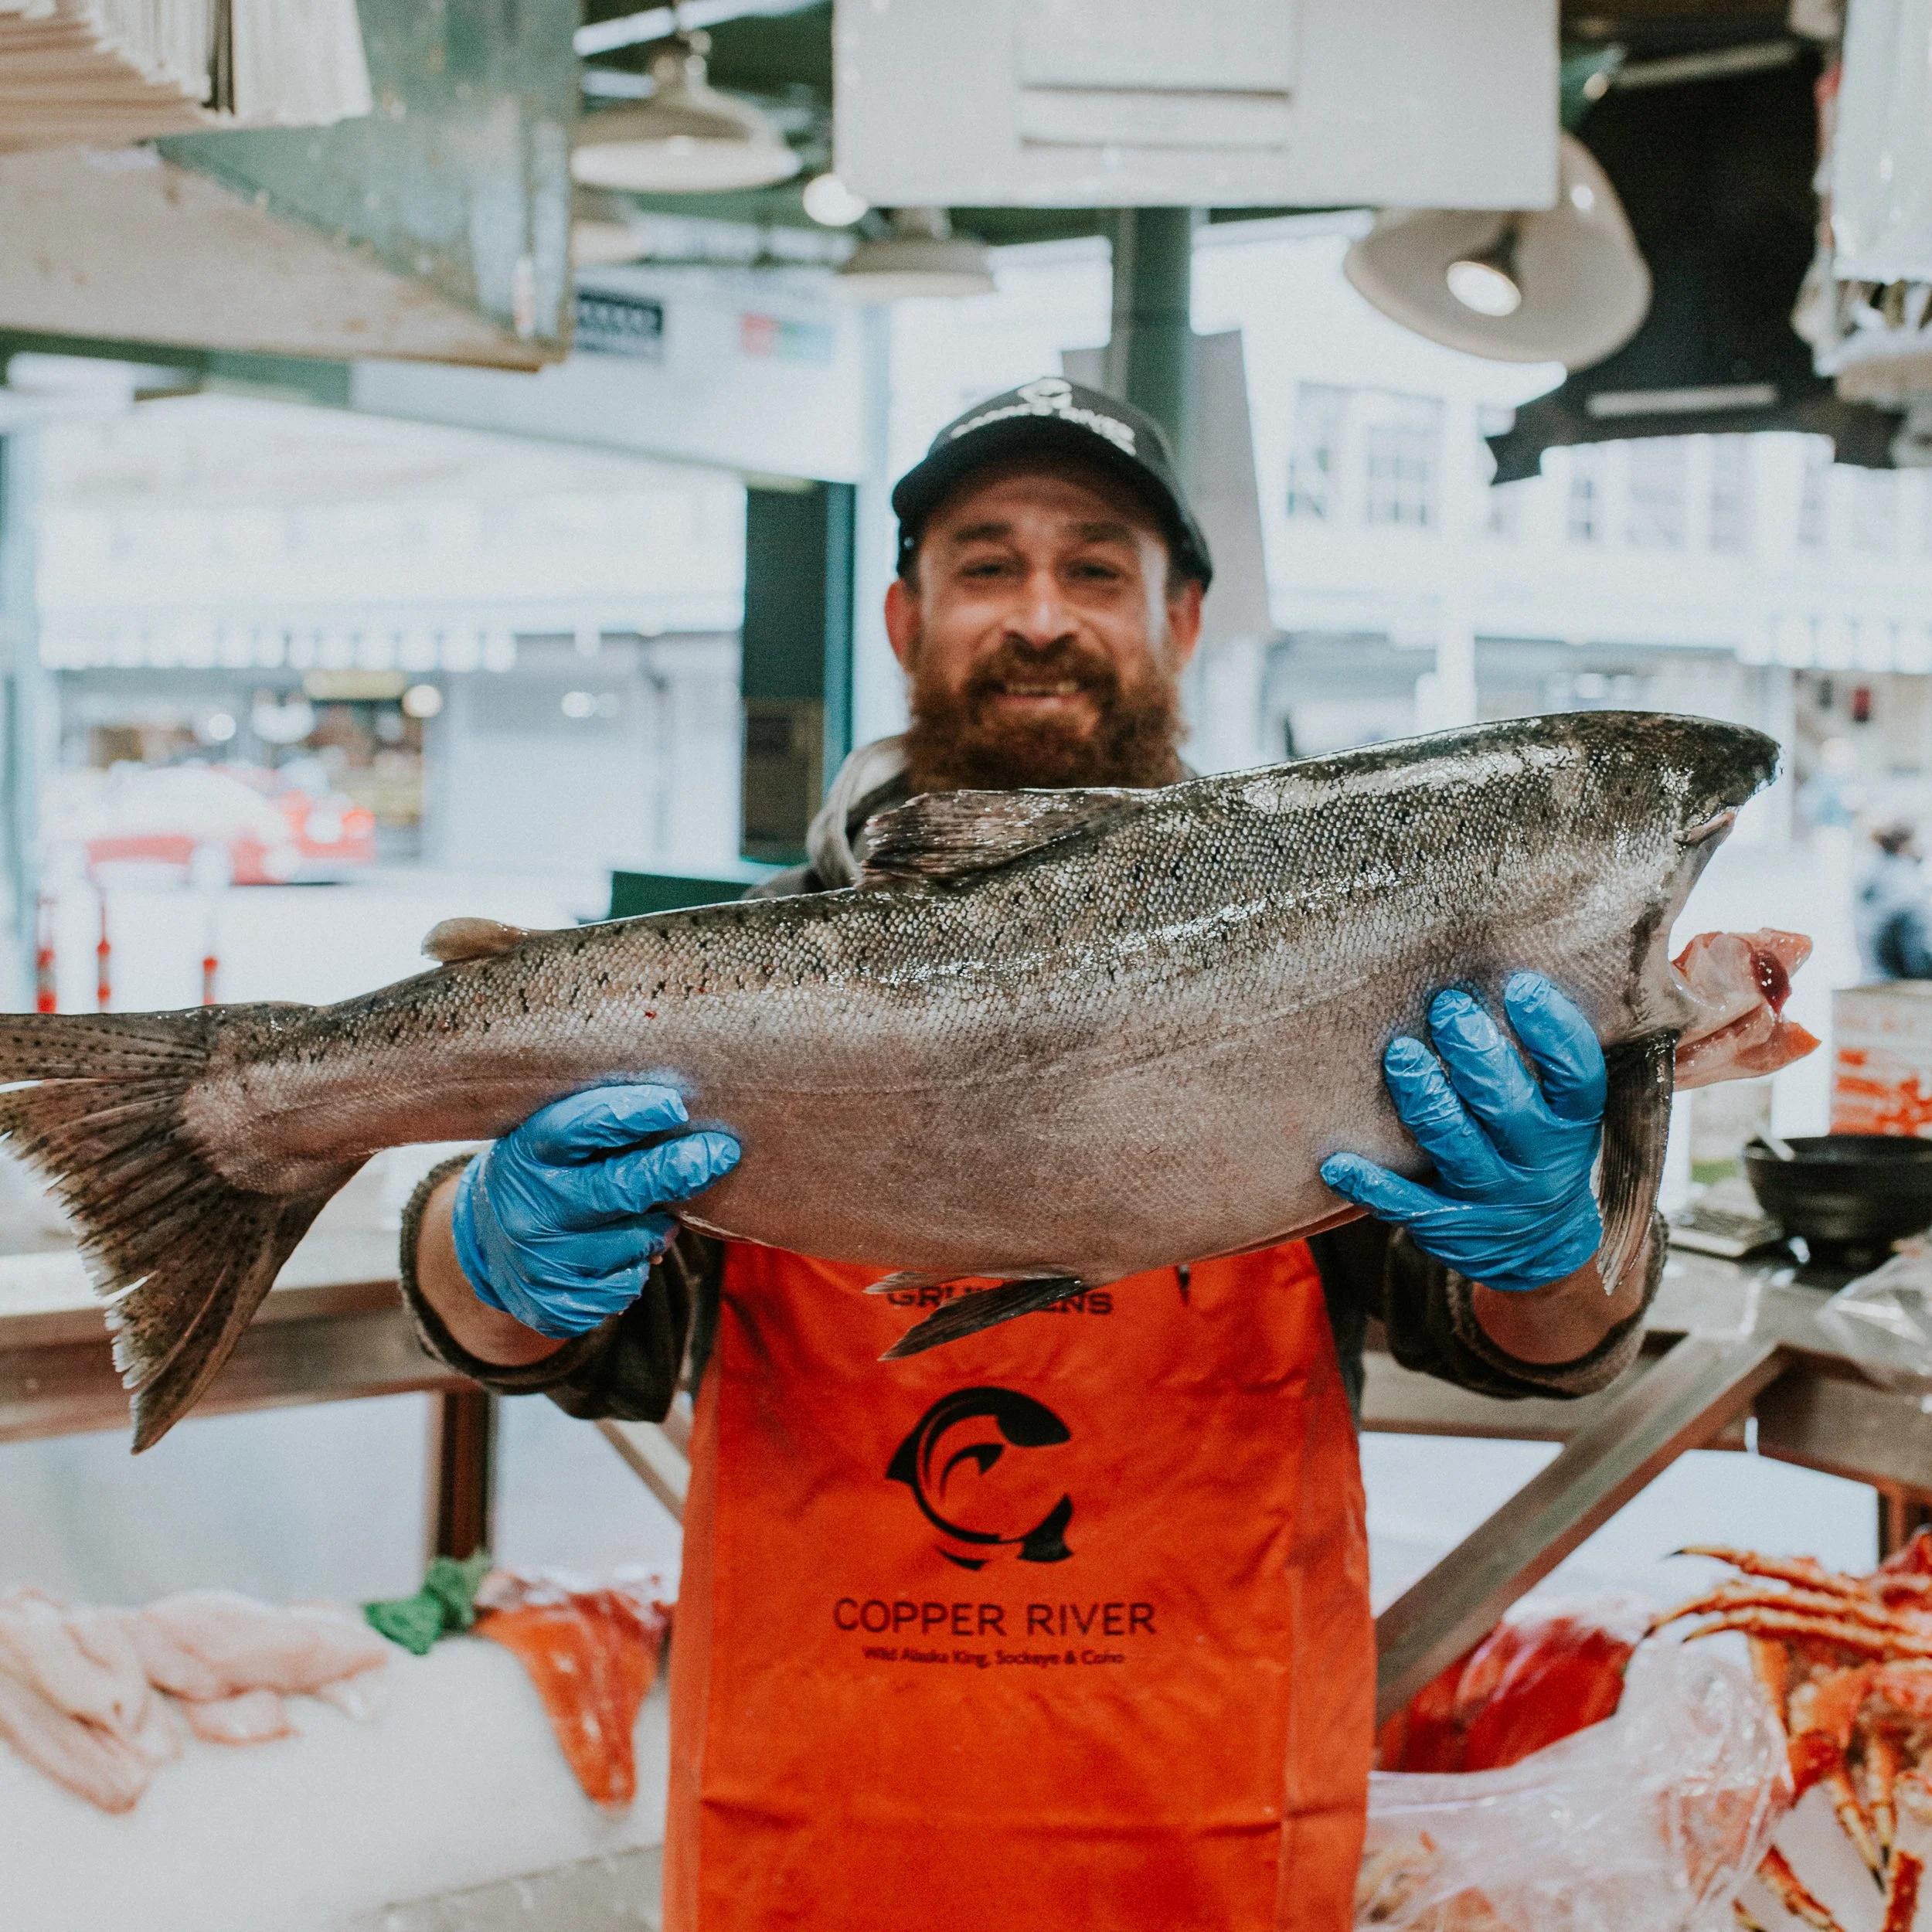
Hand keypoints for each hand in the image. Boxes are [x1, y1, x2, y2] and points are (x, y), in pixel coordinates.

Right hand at [451, 1086, 739, 1338]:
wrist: (486, 1246)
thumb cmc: (545, 1174)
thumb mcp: (556, 1141)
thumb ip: (604, 1128)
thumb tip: (682, 1118)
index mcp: (528, 1154)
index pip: (581, 1127)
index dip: (630, 1114)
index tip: (675, 1104)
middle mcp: (532, 1211)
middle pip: (621, 1189)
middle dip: (679, 1169)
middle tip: (721, 1152)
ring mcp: (542, 1264)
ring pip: (637, 1244)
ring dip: (661, 1228)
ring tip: (651, 1215)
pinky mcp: (556, 1306)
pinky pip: (627, 1287)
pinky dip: (638, 1267)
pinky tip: (620, 1254)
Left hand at [1319, 973, 1605, 1294]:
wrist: (1541, 1249)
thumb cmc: (1541, 1149)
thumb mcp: (1563, 1111)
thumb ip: (1545, 1059)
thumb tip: (1514, 978)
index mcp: (1572, 1126)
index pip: (1576, 1076)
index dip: (1554, 1032)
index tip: (1522, 988)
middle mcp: (1537, 1163)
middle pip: (1507, 1104)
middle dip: (1474, 1053)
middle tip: (1446, 1007)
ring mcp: (1492, 1197)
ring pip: (1455, 1144)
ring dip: (1425, 1097)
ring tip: (1400, 1054)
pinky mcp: (1448, 1226)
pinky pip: (1404, 1205)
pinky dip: (1370, 1185)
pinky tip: (1336, 1163)